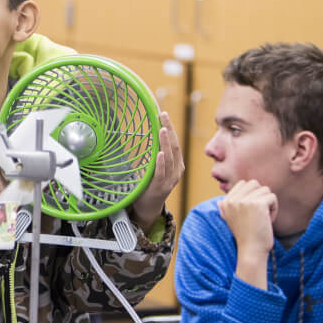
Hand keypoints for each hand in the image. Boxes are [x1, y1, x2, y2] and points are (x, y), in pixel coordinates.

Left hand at [130, 111, 183, 231]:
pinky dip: (161, 163)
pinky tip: (160, 153)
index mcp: (176, 165)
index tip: (164, 115)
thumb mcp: (155, 168)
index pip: (174, 142)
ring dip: (165, 143)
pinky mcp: (160, 187)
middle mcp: (176, 171)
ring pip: (169, 158)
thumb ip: (154, 155)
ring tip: (162, 129)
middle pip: (174, 147)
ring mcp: (169, 179)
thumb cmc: (150, 185)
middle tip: (163, 115)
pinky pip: (161, 173)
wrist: (149, 207)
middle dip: (169, 130)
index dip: (170, 128)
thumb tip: (146, 135)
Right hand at [217, 179, 276, 257]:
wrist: (251, 250)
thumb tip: (231, 191)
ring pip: (264, 190)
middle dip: (260, 196)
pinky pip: (272, 197)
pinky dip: (274, 209)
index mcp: (224, 202)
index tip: (251, 212)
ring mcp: (243, 201)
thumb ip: (230, 204)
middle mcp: (231, 200)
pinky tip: (268, 220)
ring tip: (264, 218)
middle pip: (254, 183)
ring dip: (268, 203)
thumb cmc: (246, 235)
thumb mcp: (231, 218)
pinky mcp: (257, 204)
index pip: (243, 184)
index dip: (252, 195)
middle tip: (259, 213)